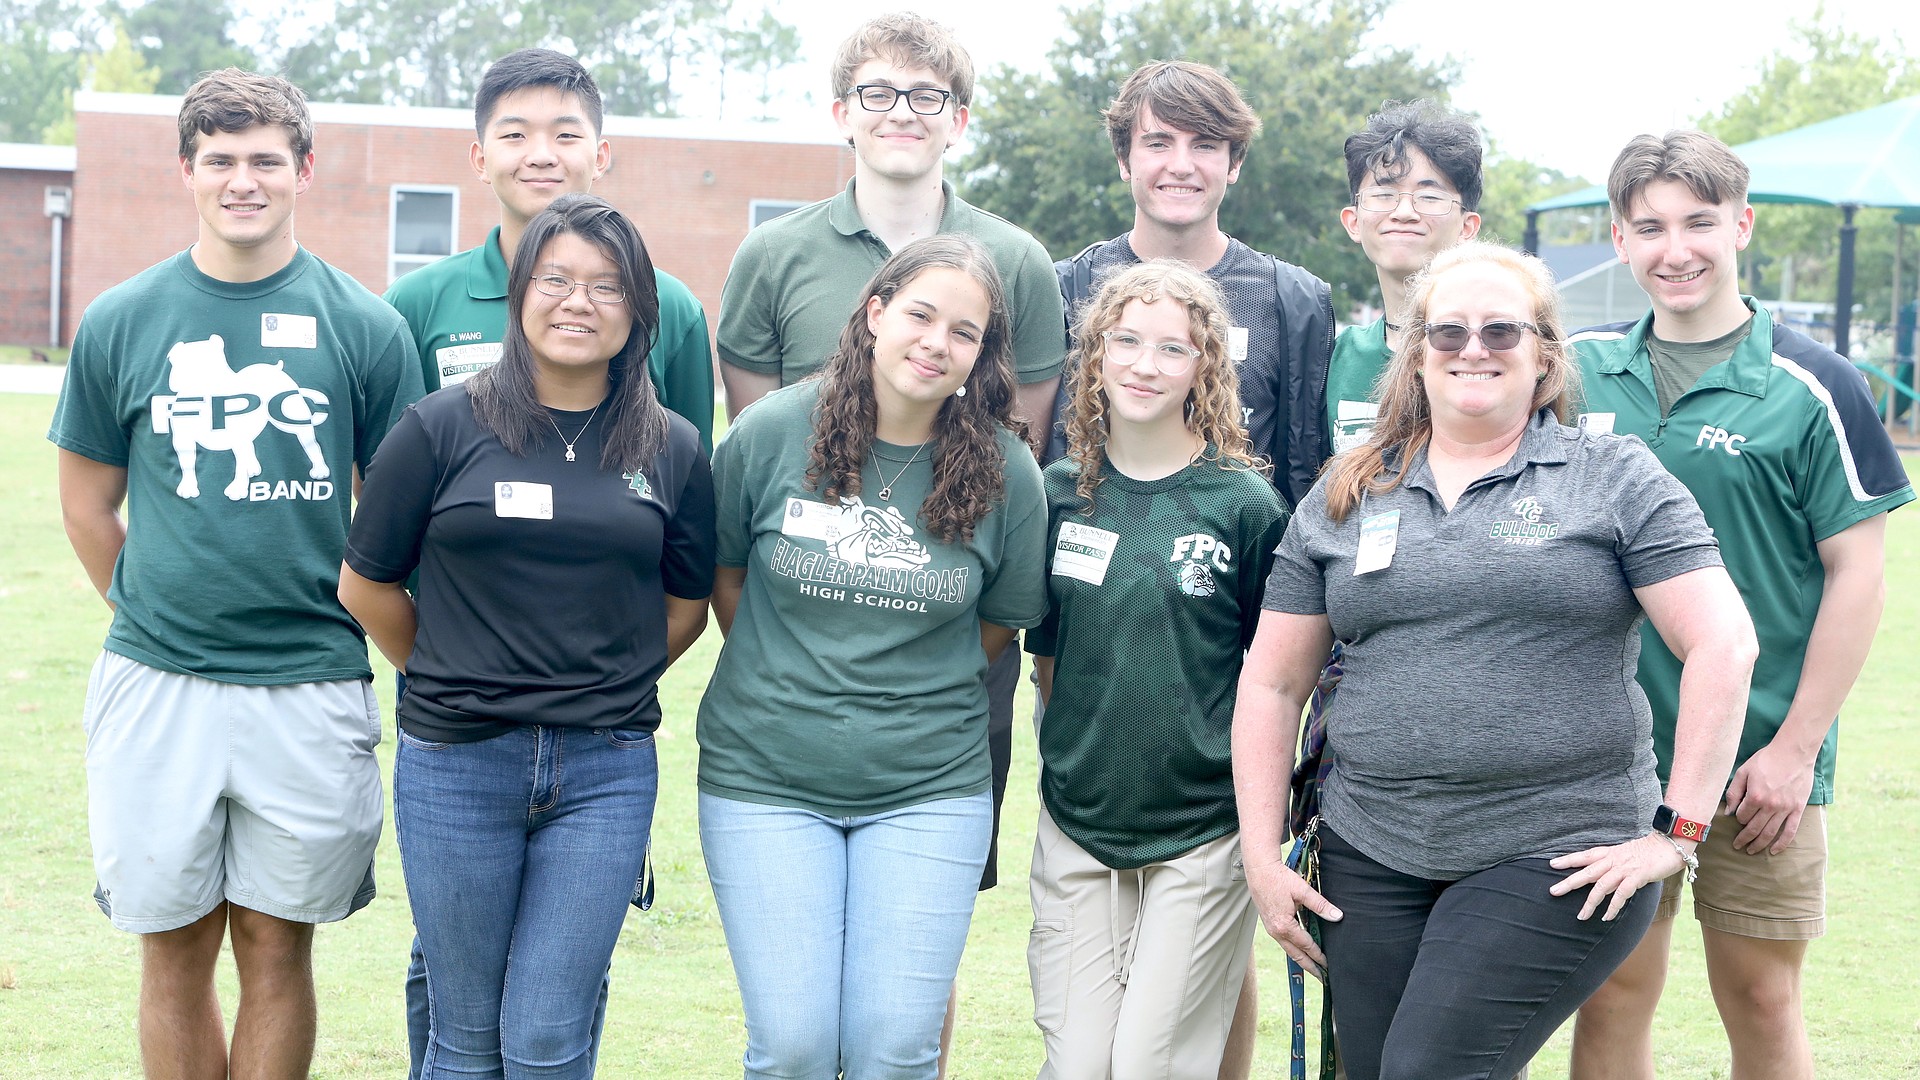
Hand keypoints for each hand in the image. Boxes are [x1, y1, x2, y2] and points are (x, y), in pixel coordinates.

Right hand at [1245, 859, 1342, 979]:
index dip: (1319, 956)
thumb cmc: (1279, 878)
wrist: (1258, 869)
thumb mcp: (1302, 890)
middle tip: (1323, 978)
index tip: (1329, 965)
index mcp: (1284, 926)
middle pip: (1296, 955)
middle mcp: (1276, 932)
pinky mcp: (1269, 924)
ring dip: (1301, 959)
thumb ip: (1320, 905)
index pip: (1306, 946)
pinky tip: (1300, 950)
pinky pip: (1283, 942)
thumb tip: (1337, 916)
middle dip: (1310, 967)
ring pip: (1288, 950)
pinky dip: (1293, 949)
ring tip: (1313, 967)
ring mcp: (1271, 929)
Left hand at [1549, 834, 1682, 921]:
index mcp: (1610, 852)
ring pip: (1601, 886)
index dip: (1568, 860)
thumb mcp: (1626, 856)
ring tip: (1581, 916)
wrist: (1671, 844)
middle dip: (1569, 882)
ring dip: (1590, 902)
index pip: (1585, 855)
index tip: (1552, 864)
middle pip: (1587, 872)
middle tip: (1553, 891)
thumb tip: (1601, 887)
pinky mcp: (1637, 876)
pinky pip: (1622, 894)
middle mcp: (1614, 859)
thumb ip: (1612, 869)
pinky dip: (1613, 907)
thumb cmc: (1649, 851)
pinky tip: (1606, 917)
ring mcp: (1625, 868)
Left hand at [1722, 740, 1815, 854]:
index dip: (1738, 819)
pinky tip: (1774, 851)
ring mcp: (1785, 809)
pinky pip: (1790, 831)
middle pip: (1754, 829)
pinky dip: (1782, 844)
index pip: (1742, 817)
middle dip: (1744, 839)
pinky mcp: (1798, 809)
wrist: (1793, 753)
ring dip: (1759, 845)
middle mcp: (1770, 806)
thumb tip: (1728, 812)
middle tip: (1737, 846)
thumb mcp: (1743, 772)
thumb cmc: (1766, 760)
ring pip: (1770, 833)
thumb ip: (1734, 792)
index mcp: (1755, 796)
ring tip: (1751, 851)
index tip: (1738, 818)